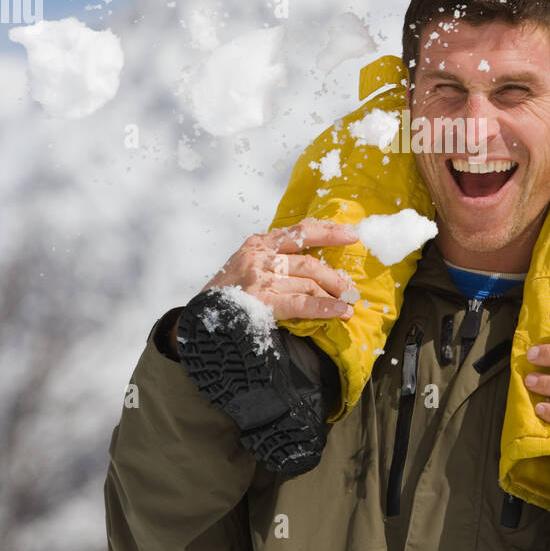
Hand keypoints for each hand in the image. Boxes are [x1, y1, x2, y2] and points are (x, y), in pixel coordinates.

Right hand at [202, 219, 361, 321]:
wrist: (198, 319)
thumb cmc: (225, 293)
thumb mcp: (244, 264)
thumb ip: (272, 258)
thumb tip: (310, 265)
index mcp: (258, 243)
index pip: (300, 231)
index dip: (328, 232)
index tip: (351, 234)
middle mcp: (260, 256)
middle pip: (309, 262)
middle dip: (335, 276)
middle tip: (352, 287)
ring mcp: (261, 278)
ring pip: (309, 283)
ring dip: (334, 295)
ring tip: (349, 305)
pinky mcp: (262, 301)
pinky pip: (301, 303)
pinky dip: (325, 308)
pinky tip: (340, 312)